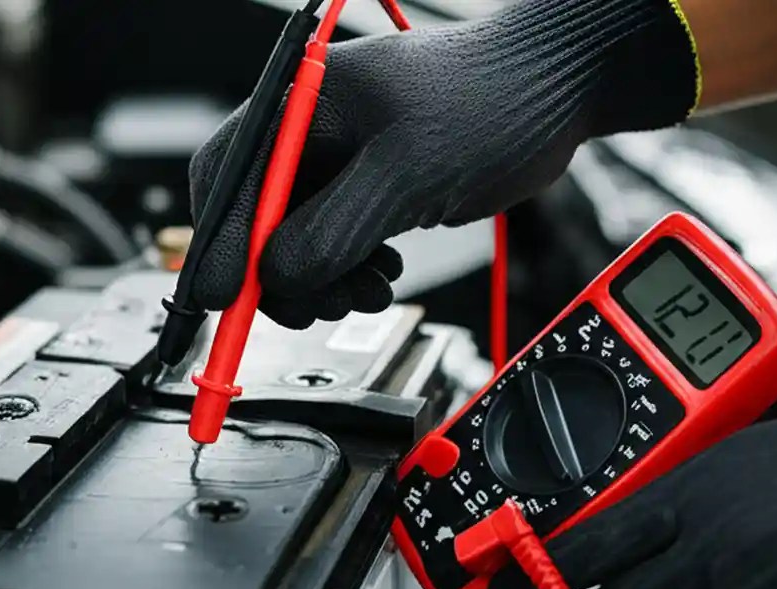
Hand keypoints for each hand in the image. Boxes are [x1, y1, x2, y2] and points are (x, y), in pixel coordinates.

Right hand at [187, 0, 697, 328]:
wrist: (554, 94)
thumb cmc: (489, 98)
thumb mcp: (405, 169)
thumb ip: (334, 228)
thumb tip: (278, 278)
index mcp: (299, 102)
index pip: (230, 177)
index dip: (221, 243)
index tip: (225, 297)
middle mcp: (307, 134)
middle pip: (254, 221)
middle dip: (280, 273)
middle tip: (314, 306)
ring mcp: (335, 165)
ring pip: (294, 246)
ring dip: (322, 282)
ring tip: (368, 287)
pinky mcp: (362, 192)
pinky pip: (332, 249)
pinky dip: (349, 274)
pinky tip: (384, 273)